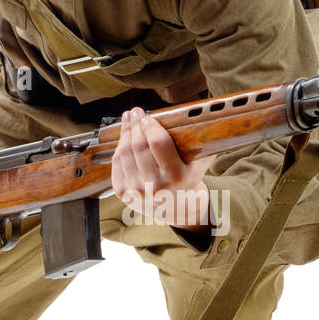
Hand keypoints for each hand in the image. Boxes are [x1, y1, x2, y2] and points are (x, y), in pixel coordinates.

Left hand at [111, 106, 212, 230]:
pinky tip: (124, 139)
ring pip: (124, 152)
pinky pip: (116, 163)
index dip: (150, 125)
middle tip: (136, 112)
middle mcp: (155, 185)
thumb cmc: (187, 178)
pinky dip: (119, 147)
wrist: (175, 207)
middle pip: (139, 145)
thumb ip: (201, 141)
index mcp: (176, 176)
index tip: (147, 116)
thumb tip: (200, 115)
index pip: (158, 143)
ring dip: (125, 133)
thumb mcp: (199, 162)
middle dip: (135, 124)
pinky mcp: (123, 192)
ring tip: (128, 121)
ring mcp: (137, 190)